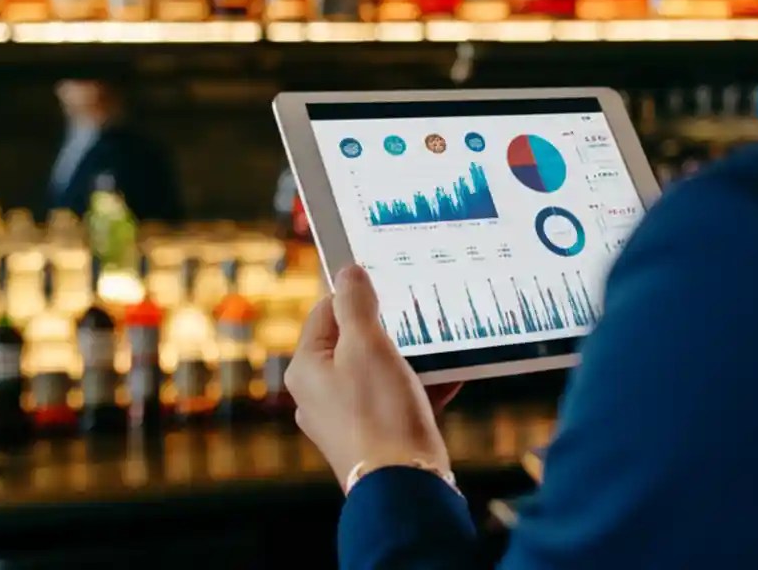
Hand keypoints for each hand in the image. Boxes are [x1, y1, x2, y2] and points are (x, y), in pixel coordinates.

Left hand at [286, 265, 461, 487]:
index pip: (326, 312)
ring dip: (409, 358)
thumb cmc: (380, 413)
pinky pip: (397, 400)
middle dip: (389, 330)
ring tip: (439, 346)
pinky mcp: (374, 437)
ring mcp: (346, 419)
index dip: (357, 296)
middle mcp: (318, 394)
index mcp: (306, 368)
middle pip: (353, 343)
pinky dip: (421, 386)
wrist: (404, 486)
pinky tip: (451, 376)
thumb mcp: (367, 346)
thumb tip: (348, 272)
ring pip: (379, 372)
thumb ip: (356, 304)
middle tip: (417, 316)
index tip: (389, 286)